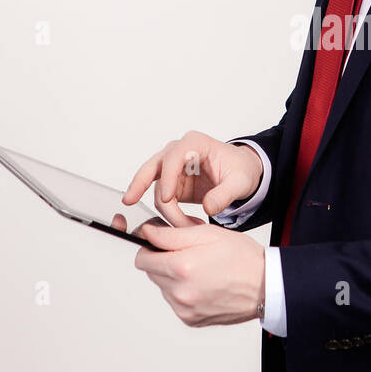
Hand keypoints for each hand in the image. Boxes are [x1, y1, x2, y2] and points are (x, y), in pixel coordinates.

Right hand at [122, 131, 262, 220]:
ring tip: (185, 228)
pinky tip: (178, 225)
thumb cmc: (240, 169)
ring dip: (165, 210)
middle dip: (139, 183)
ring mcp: (172, 168)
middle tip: (129, 201)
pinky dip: (167, 214)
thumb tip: (208, 208)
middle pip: (153, 166)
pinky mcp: (171, 183)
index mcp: (195, 143)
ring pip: (155, 187)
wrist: (241, 172)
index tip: (168, 198)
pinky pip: (162, 199)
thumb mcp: (240, 182)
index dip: (168, 177)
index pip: (173, 156)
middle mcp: (179, 152)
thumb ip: (225, 194)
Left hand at [133, 215, 265, 327]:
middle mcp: (179, 292)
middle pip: (151, 273)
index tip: (163, 244)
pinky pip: (176, 302)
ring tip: (201, 270)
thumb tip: (146, 234)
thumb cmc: (242, 257)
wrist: (266, 286)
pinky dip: (185, 292)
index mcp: (181, 267)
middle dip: (164, 261)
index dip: (151, 247)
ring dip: (174, 278)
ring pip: (164, 288)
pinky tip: (204, 284)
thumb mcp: (208, 234)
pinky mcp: (191, 319)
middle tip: (189, 254)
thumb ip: (171, 234)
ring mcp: (184, 308)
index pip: (142, 259)